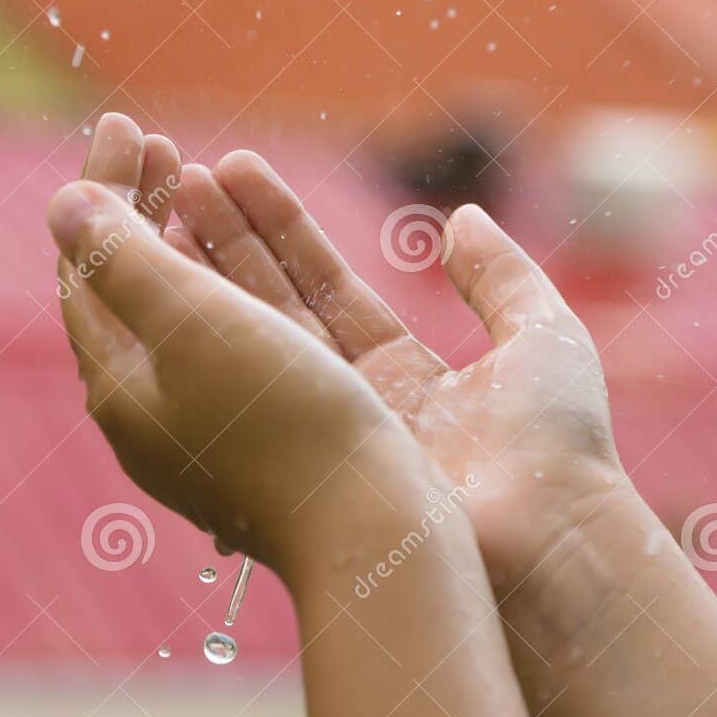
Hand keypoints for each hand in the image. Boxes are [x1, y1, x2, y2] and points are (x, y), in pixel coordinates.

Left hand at [48, 174, 442, 586]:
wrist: (373, 532)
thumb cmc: (287, 423)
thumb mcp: (194, 324)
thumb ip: (122, 258)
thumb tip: (61, 204)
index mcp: (119, 389)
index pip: (86, 272)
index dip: (100, 191)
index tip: (126, 122)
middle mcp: (151, 415)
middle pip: (126, 294)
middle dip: (134, 211)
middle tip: (155, 140)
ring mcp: (204, 431)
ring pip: (178, 317)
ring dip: (182, 240)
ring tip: (197, 178)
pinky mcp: (259, 439)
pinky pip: (225, 342)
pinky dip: (226, 286)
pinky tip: (252, 265)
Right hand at [165, 149, 629, 587]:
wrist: (546, 543)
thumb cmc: (555, 447)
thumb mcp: (542, 336)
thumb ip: (499, 276)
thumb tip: (461, 218)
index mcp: (409, 379)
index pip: (328, 288)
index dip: (281, 231)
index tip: (234, 173)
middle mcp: (354, 409)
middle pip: (276, 310)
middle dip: (227, 243)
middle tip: (179, 179)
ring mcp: (320, 440)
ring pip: (251, 344)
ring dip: (206, 276)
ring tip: (162, 208)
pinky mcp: (297, 468)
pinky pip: (248, 391)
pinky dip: (207, 337)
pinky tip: (165, 285)